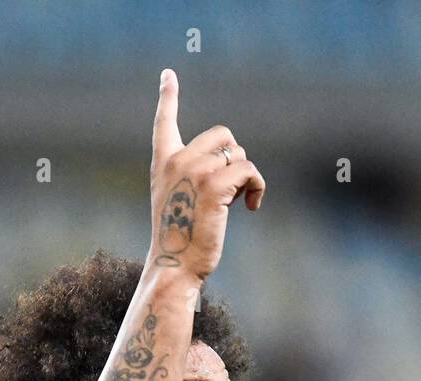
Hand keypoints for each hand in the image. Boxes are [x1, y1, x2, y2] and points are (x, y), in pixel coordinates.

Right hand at [148, 68, 264, 280]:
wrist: (175, 264)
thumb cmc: (182, 240)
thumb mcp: (180, 201)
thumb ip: (195, 176)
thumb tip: (235, 160)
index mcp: (163, 163)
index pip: (164, 122)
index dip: (168, 96)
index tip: (169, 74)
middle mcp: (176, 161)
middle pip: (223, 135)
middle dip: (235, 159)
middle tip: (232, 189)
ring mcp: (194, 171)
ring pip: (238, 154)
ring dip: (246, 177)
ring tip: (237, 202)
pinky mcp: (214, 185)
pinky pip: (248, 171)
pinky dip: (257, 187)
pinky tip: (251, 207)